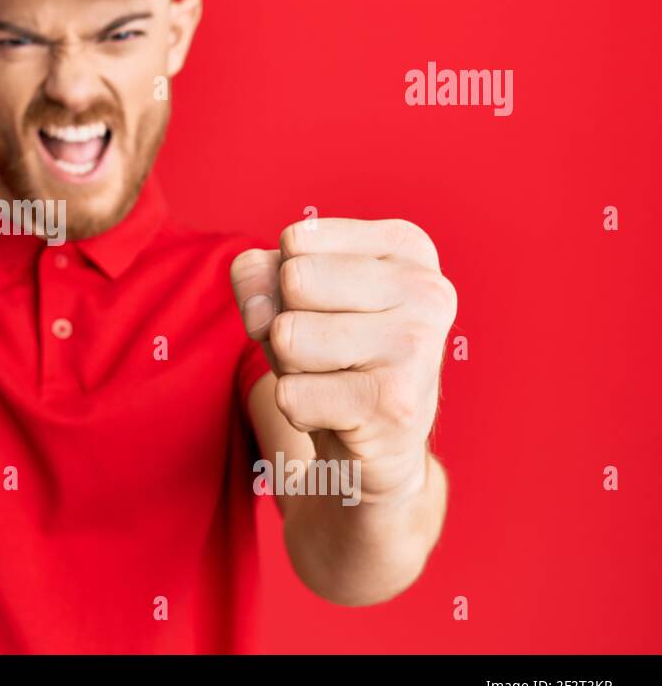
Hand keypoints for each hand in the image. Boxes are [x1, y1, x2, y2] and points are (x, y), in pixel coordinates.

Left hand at [230, 218, 456, 500]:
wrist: (374, 445)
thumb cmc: (327, 354)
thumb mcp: (285, 296)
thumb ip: (257, 274)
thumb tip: (258, 312)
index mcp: (408, 248)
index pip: (297, 239)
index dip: (284, 282)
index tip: (325, 310)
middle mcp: (427, 289)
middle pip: (294, 281)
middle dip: (286, 323)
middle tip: (325, 352)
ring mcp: (417, 346)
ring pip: (288, 336)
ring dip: (290, 368)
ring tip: (332, 380)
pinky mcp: (396, 404)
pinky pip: (291, 394)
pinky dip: (297, 409)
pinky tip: (337, 413)